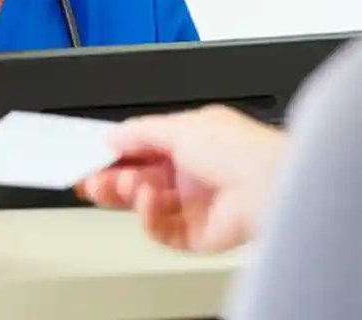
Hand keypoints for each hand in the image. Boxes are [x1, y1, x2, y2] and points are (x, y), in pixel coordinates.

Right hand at [78, 105, 285, 252]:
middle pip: (140, 181)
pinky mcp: (198, 236)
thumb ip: (140, 132)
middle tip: (90, 179)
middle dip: (113, 180)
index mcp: (190, 143)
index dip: (116, 155)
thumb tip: (112, 136)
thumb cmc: (240, 148)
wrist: (271, 184)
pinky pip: (162, 231)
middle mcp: (192, 175)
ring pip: (147, 207)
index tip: (91, 156)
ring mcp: (195, 206)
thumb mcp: (179, 126)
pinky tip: (149, 201)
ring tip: (125, 186)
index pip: (143, 150)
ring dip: (130, 196)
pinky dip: (149, 217)